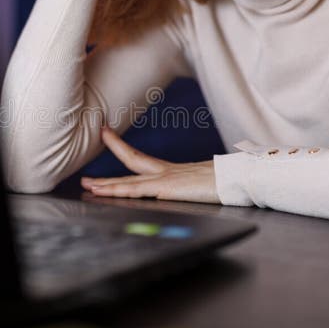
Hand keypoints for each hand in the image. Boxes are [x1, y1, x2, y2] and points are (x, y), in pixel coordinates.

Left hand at [81, 127, 220, 202]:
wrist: (241, 178)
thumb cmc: (231, 181)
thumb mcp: (208, 183)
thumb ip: (196, 185)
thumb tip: (195, 188)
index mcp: (175, 171)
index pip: (143, 159)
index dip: (124, 148)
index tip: (108, 135)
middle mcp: (168, 172)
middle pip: (132, 162)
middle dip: (111, 155)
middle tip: (92, 154)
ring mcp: (166, 179)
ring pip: (128, 179)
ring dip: (105, 184)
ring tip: (87, 185)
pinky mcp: (167, 189)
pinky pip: (136, 190)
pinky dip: (118, 191)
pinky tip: (103, 192)